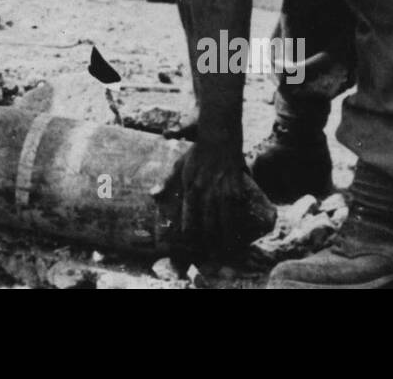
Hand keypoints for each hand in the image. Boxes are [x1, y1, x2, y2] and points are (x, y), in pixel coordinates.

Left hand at [156, 142, 275, 259]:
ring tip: (225, 250)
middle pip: (208, 219)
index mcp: (191, 185)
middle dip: (209, 239)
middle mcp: (207, 189)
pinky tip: (239, 235)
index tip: (189, 242)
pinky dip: (238, 222)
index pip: (189, 212)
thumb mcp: (178, 165)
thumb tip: (152, 196)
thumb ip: (167, 182)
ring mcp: (222, 189)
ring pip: (224, 217)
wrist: (218, 137)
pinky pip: (237, 209)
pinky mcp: (236, 187)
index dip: (189, 228)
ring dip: (224, 235)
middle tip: (210, 255)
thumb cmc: (197, 153)